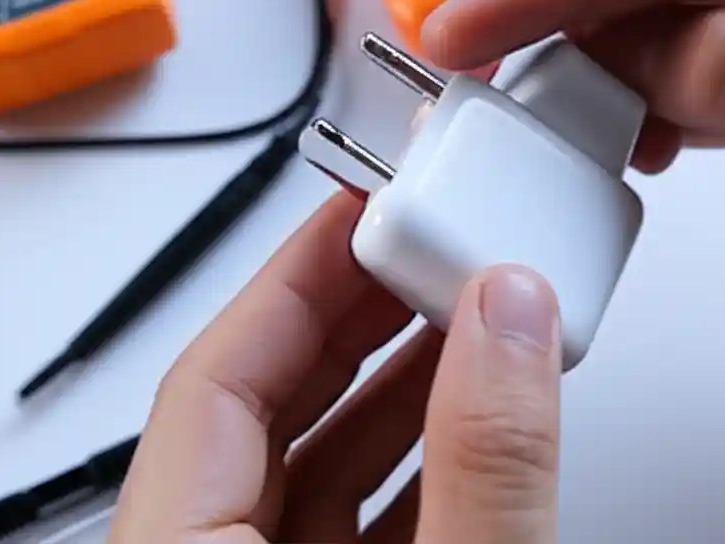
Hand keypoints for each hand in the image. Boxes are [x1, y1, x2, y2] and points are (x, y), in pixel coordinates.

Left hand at [109, 193, 561, 542]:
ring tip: (477, 327)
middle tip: (432, 252)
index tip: (370, 211)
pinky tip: (485, 427)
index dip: (297, 279)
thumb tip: (510, 317)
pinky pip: (356, 518)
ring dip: (401, 388)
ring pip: (316, 464)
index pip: (213, 381)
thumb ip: (484, 464)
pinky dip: (422, 463)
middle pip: (264, 410)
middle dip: (360, 319)